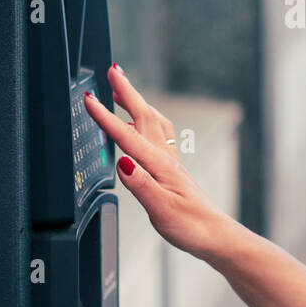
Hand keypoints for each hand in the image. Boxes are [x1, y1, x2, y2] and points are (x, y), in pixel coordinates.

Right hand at [84, 66, 230, 259]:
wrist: (216, 236)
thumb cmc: (192, 227)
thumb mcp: (162, 211)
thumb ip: (141, 186)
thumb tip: (121, 162)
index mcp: (159, 165)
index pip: (127, 136)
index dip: (106, 117)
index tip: (89, 99)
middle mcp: (166, 158)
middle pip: (143, 117)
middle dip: (126, 92)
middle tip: (113, 70)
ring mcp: (170, 162)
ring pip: (152, 122)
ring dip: (136, 103)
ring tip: (122, 90)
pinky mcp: (172, 170)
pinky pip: (157, 135)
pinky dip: (146, 121)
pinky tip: (143, 126)